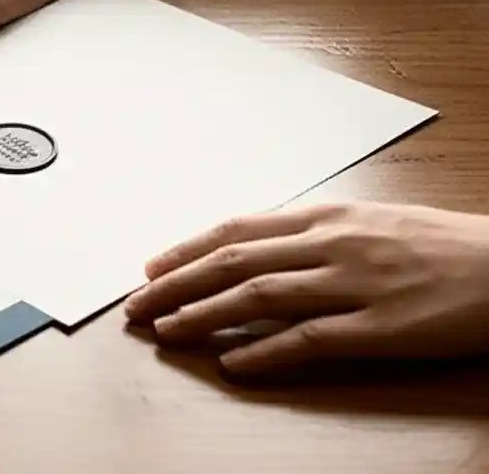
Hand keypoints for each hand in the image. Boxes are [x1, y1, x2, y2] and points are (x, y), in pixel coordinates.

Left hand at [124, 202, 488, 376]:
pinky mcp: (380, 327)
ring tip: (166, 332)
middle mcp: (332, 243)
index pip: (238, 229)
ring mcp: (354, 284)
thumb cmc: (444, 244)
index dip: (186, 249)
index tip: (150, 267)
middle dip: (176, 284)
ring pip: (258, 296)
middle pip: (233, 261)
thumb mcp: (371, 221)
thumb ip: (315, 232)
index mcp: (328, 215)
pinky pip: (309, 340)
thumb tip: (259, 248)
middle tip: (136, 306)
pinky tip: (233, 364)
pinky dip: (264, 353)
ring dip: (204, 315)